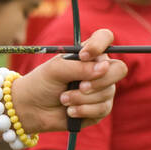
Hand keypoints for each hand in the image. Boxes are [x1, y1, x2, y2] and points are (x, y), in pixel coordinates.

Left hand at [11, 28, 127, 133]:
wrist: (32, 109)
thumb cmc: (41, 84)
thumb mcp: (55, 70)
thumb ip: (78, 67)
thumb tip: (103, 68)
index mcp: (88, 54)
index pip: (105, 38)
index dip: (99, 44)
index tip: (84, 55)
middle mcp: (99, 70)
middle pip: (119, 69)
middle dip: (98, 80)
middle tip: (80, 86)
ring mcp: (102, 90)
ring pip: (108, 92)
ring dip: (81, 98)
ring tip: (63, 99)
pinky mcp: (100, 109)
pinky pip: (102, 109)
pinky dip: (83, 110)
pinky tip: (69, 111)